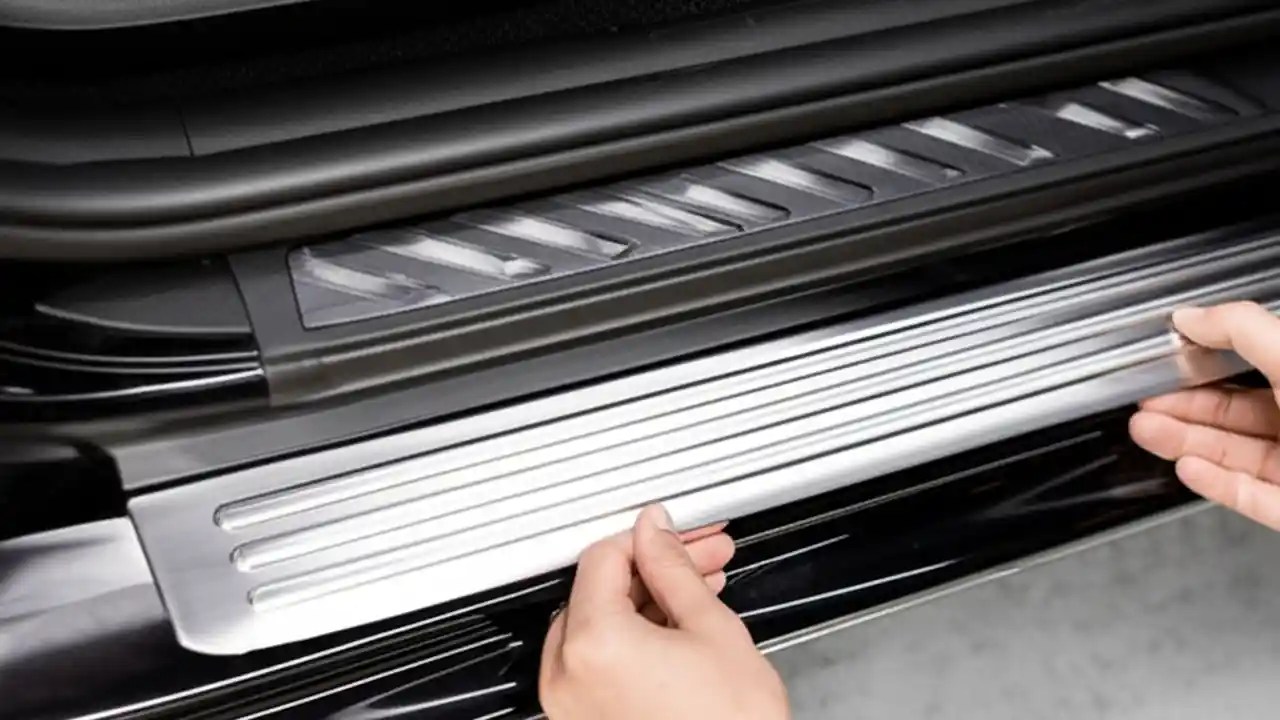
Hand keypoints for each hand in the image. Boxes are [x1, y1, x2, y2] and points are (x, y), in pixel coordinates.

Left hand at [539, 505, 789, 719]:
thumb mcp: (711, 629)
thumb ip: (674, 568)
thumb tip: (657, 533)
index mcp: (592, 643)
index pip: (602, 557)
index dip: (647, 538)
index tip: (675, 533)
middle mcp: (567, 677)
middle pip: (597, 592)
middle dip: (653, 571)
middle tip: (700, 561)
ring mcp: (570, 707)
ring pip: (599, 628)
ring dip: (646, 604)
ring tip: (699, 596)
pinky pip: (599, 665)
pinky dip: (633, 643)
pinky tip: (678, 632)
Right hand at [1130, 302, 1279, 528]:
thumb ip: (1240, 329)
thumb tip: (1191, 316)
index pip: (1252, 366)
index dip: (1204, 365)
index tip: (1164, 362)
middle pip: (1234, 414)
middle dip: (1180, 408)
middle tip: (1141, 401)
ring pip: (1233, 454)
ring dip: (1184, 441)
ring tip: (1145, 430)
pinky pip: (1248, 496)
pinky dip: (1214, 483)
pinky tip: (1186, 467)